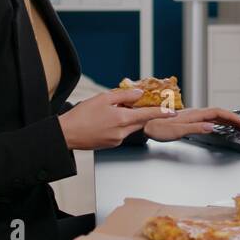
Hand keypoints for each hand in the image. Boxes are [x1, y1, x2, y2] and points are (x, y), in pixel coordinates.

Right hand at [58, 88, 176, 149]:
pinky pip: (122, 133)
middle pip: (140, 121)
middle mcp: (122, 132)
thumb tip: (139, 94)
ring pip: (131, 127)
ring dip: (130, 118)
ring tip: (115, 110)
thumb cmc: (81, 115)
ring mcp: (117, 140)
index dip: (162, 112)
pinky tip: (108, 120)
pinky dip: (121, 125)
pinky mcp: (112, 144)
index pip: (147, 114)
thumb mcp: (103, 98)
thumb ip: (124, 95)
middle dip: (143, 113)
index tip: (173, 111)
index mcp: (122, 119)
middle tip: (143, 105)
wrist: (67, 134)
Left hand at [143, 107, 239, 141]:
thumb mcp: (177, 131)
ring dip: (225, 119)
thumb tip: (212, 127)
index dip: (231, 117)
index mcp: (194, 115)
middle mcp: (194, 113)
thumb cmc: (158, 128)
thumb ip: (195, 129)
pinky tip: (216, 124)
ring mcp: (191, 115)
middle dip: (232, 118)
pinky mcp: (187, 119)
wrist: (145, 124)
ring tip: (234, 124)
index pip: (218, 113)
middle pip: (218, 113)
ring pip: (212, 115)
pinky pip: (206, 117)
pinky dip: (216, 120)